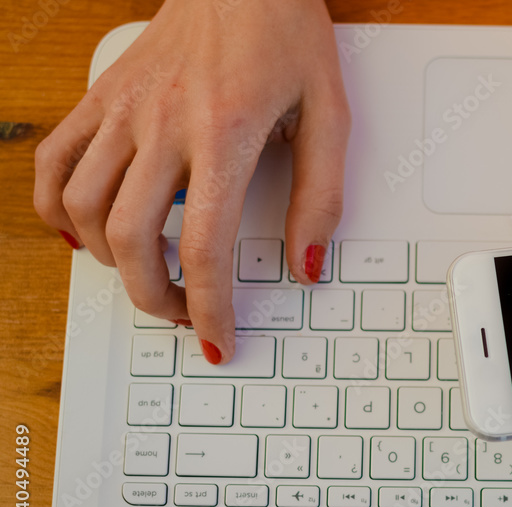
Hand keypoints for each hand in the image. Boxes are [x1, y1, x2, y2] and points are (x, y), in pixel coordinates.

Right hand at [34, 0, 350, 363]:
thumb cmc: (286, 32)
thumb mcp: (329, 114)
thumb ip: (320, 196)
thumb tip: (306, 265)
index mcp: (228, 132)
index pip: (208, 246)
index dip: (209, 309)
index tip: (217, 339)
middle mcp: (165, 123)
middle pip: (135, 239)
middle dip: (155, 297)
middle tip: (184, 314)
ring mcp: (123, 109)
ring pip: (84, 209)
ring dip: (111, 261)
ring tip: (148, 275)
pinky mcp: (101, 97)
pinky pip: (53, 163)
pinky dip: (56, 209)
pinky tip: (85, 231)